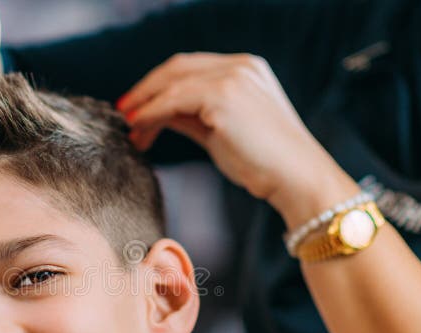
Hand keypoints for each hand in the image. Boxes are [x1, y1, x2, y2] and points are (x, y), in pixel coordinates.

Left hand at [118, 52, 348, 223]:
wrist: (296, 178)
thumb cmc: (264, 163)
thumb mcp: (222, 133)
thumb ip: (193, 118)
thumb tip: (158, 117)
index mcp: (245, 69)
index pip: (190, 68)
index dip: (159, 85)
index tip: (137, 106)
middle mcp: (240, 66)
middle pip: (177, 68)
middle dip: (146, 90)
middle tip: (124, 112)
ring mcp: (232, 77)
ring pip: (172, 82)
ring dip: (145, 105)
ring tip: (131, 129)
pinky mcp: (223, 96)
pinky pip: (173, 100)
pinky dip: (152, 113)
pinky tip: (140, 128)